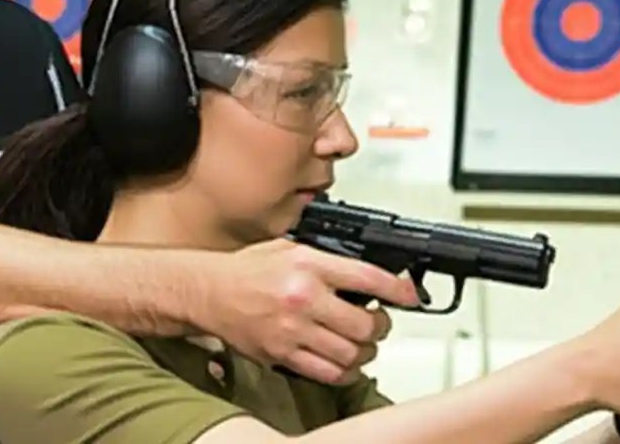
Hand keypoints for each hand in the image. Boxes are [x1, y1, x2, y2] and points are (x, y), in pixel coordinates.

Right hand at [192, 238, 419, 384]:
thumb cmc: (247, 269)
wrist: (209, 291)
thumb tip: (368, 272)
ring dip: (365, 352)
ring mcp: (293, 330)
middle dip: (381, 326)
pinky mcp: (282, 354)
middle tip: (379, 323)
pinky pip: (327, 373)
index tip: (410, 295)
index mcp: (308, 265)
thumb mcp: (290, 247)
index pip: (368, 278)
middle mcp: (303, 298)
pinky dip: (345, 371)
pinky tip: (346, 363)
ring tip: (364, 344)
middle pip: (364, 324)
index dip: (398, 289)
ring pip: (350, 353)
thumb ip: (327, 258)